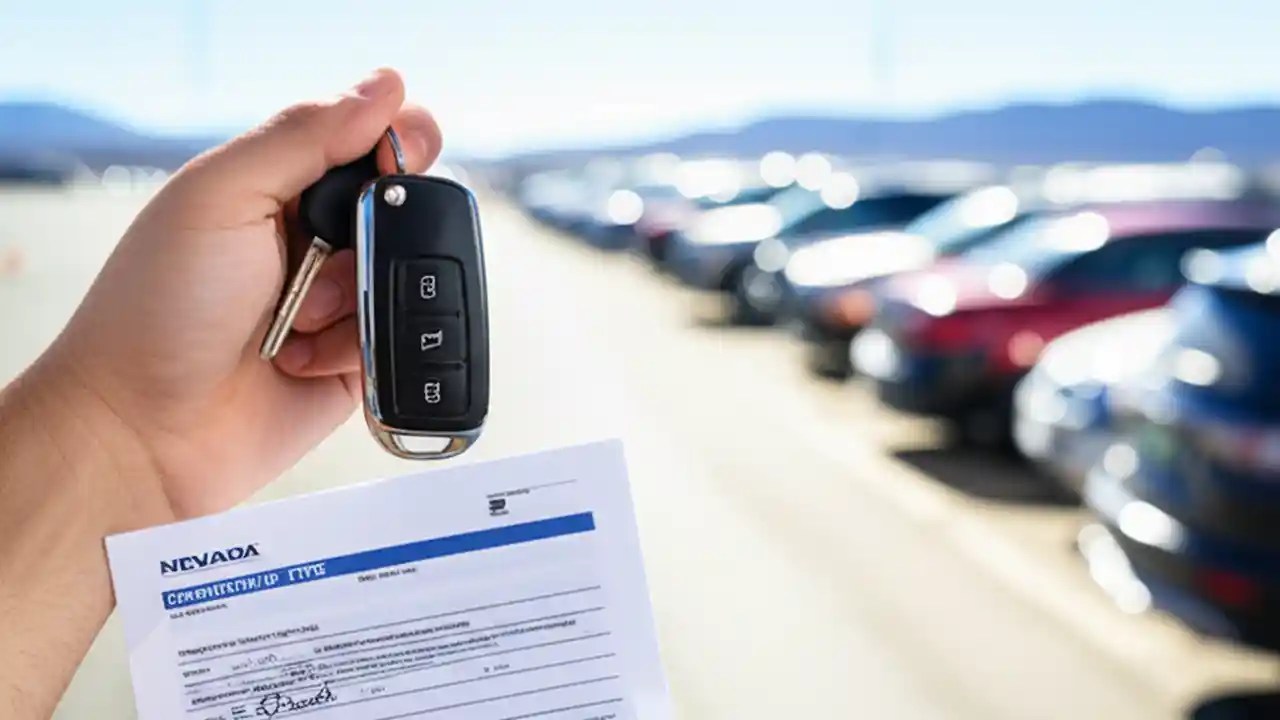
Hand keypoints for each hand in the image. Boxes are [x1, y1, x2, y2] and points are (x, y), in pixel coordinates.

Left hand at [35, 68, 441, 521]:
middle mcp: (310, 241)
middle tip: (333, 250)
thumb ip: (304, 136)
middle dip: (379, 230)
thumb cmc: (158, 311)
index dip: (397, 142)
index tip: (401, 156)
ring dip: (360, 296)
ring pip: (408, 277)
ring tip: (298, 320)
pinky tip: (302, 361)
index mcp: (276, 186)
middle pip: (400, 209)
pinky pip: (401, 341)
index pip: (365, 141)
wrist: (145, 431)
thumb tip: (384, 86)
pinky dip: (359, 348)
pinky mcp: (353, 364)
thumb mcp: (221, 195)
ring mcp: (334, 304)